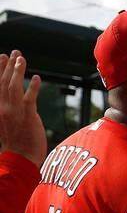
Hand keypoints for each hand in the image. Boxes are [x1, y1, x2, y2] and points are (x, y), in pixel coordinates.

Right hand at [0, 51, 47, 165]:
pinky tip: (36, 77)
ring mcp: (15, 111)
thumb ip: (9, 111)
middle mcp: (3, 108)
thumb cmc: (16, 145)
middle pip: (3, 82)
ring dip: (17, 71)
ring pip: (14, 87)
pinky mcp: (28, 116)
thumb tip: (15, 100)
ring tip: (21, 58)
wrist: (19, 159)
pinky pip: (29, 98)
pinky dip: (32, 87)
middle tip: (11, 52)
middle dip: (6, 66)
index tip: (1, 57)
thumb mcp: (7, 125)